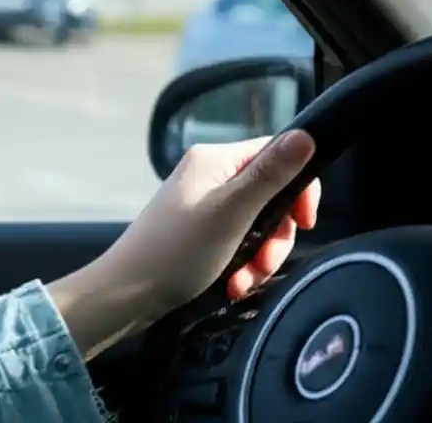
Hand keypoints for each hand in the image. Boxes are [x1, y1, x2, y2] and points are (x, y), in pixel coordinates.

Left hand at [48, 131, 320, 357]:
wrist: (124, 296)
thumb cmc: (177, 252)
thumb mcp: (232, 213)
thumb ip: (271, 174)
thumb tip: (307, 134)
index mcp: (217, 159)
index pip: (278, 155)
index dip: (300, 188)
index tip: (305, 223)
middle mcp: (211, 174)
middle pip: (272, 195)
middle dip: (275, 236)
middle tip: (265, 264)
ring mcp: (204, 203)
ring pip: (258, 224)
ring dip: (260, 257)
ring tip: (244, 283)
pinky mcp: (200, 231)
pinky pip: (238, 241)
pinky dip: (241, 265)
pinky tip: (232, 285)